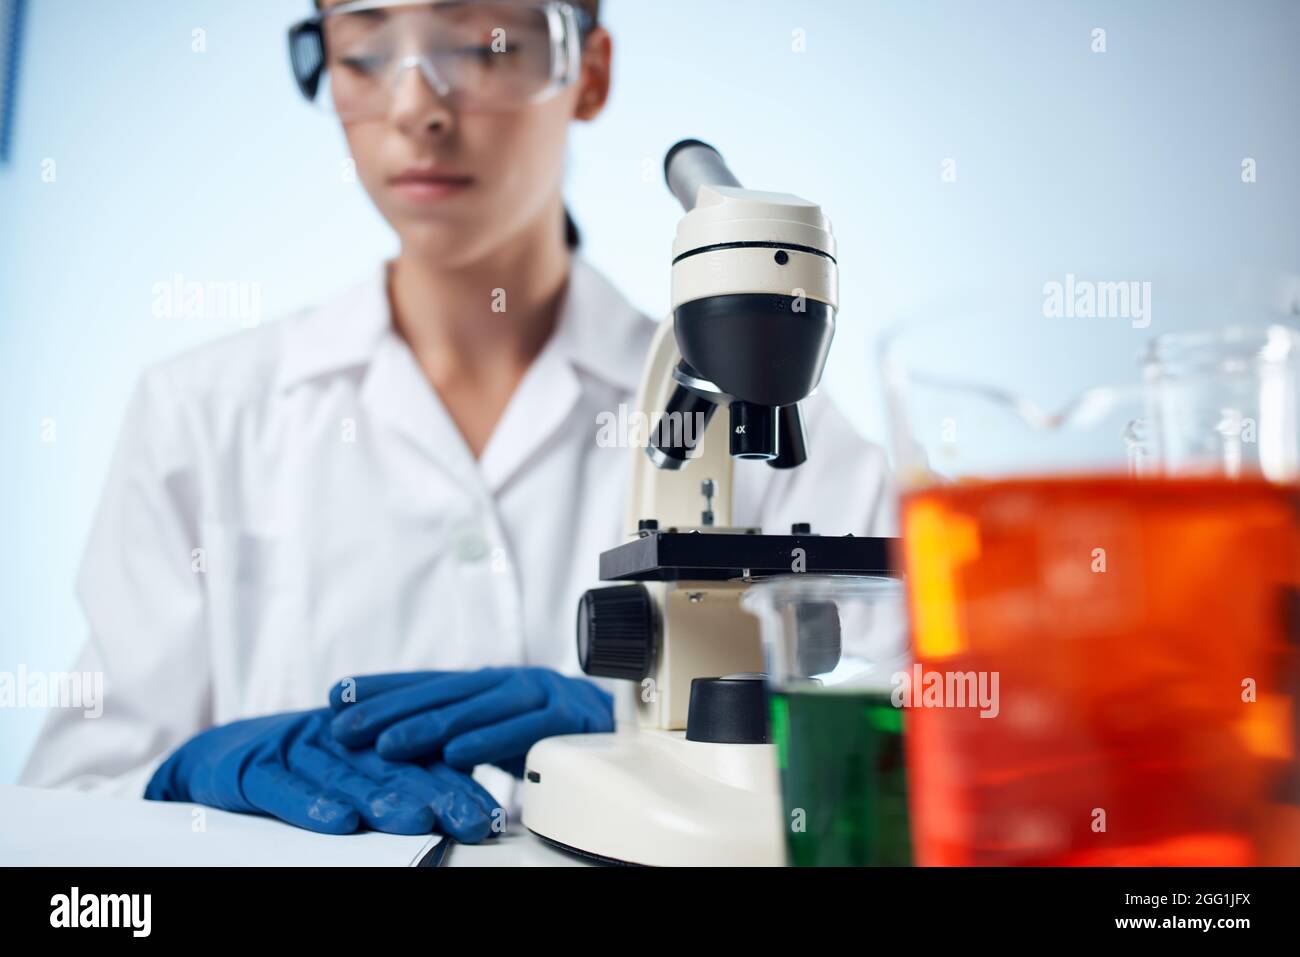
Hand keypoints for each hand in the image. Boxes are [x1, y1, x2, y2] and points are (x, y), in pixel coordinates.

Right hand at [144, 708, 501, 840]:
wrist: (211, 756)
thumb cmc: (294, 773)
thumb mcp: (349, 776)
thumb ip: (398, 788)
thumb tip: (459, 817)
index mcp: (369, 741)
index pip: (420, 763)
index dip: (457, 788)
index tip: (490, 817)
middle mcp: (340, 740)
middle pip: (392, 769)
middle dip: (435, 795)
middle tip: (468, 821)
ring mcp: (297, 749)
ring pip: (345, 778)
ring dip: (381, 801)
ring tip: (415, 822)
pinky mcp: (254, 767)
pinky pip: (284, 789)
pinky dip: (311, 806)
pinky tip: (337, 822)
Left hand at [328, 668, 614, 775]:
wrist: (623, 725)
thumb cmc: (550, 730)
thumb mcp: (495, 729)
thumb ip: (455, 730)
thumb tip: (391, 741)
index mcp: (484, 684)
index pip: (424, 683)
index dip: (381, 688)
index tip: (335, 696)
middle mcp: (505, 682)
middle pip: (440, 693)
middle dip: (389, 710)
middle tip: (346, 728)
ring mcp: (535, 695)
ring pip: (474, 710)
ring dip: (428, 728)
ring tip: (388, 745)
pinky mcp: (562, 716)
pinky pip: (522, 730)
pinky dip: (488, 742)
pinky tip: (457, 755)